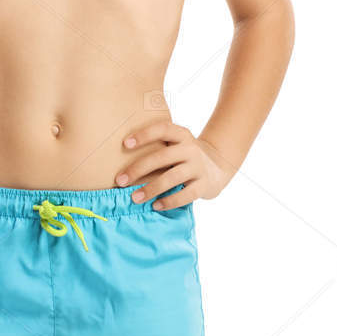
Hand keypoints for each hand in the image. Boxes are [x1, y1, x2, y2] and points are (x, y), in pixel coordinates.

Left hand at [115, 122, 229, 209]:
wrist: (218, 167)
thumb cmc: (183, 156)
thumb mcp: (176, 144)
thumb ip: (157, 146)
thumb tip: (118, 157)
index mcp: (182, 135)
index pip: (163, 129)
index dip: (144, 135)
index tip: (125, 143)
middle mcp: (191, 149)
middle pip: (162, 157)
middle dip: (138, 169)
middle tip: (120, 181)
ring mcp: (198, 167)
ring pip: (172, 177)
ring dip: (151, 188)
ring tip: (134, 198)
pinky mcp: (204, 185)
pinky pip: (186, 195)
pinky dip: (169, 201)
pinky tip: (155, 206)